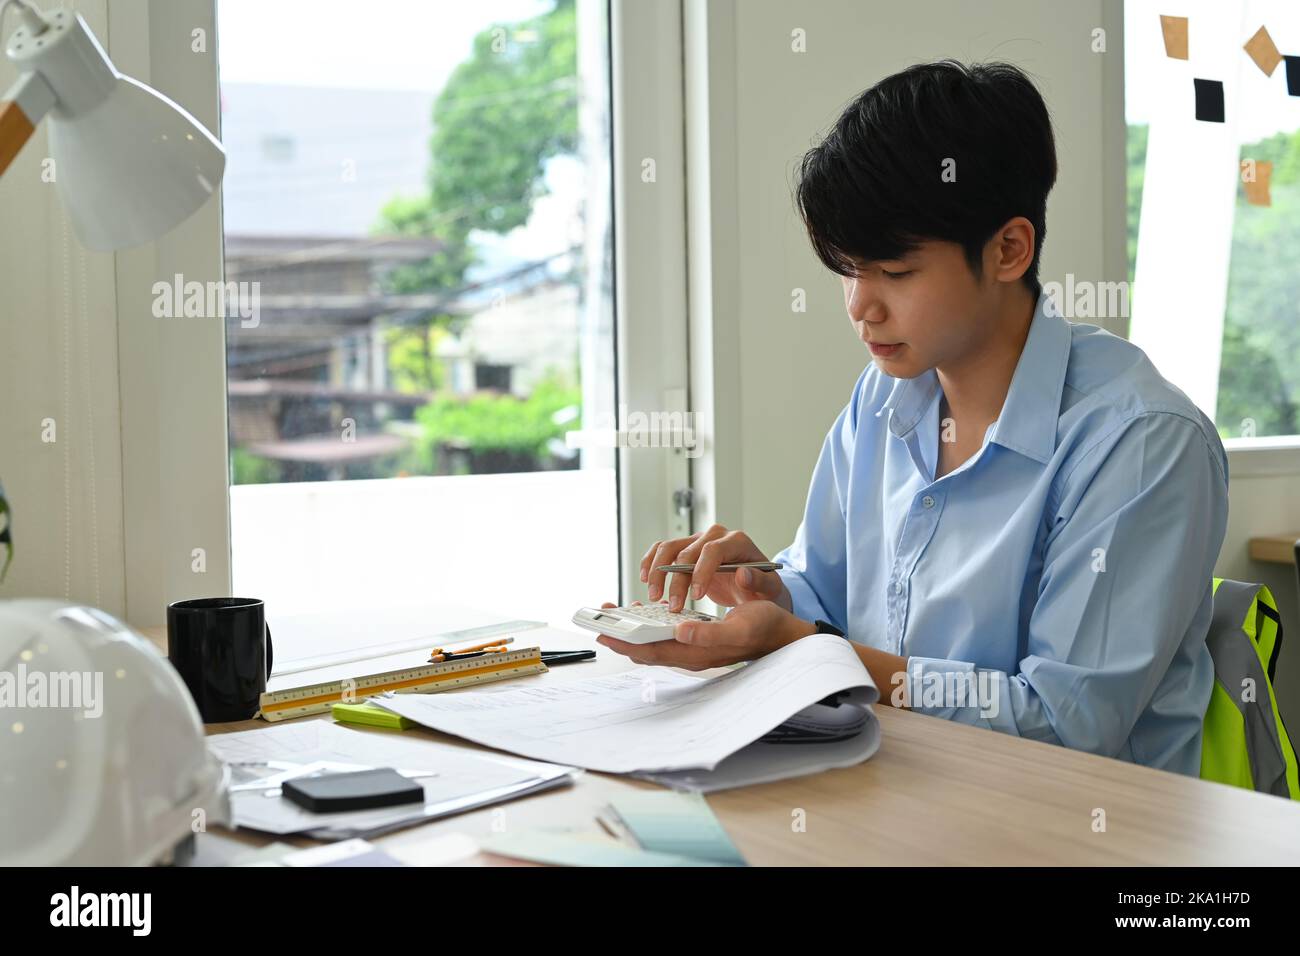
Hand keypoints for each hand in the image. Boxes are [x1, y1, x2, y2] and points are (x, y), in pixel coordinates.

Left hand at [593, 600, 815, 670]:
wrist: (782, 635)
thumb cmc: (764, 628)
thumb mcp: (739, 627)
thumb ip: (709, 634)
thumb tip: (680, 632)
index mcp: (697, 652)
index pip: (652, 651)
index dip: (626, 642)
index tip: (604, 632)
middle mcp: (691, 653)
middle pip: (646, 650)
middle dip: (622, 638)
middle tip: (599, 623)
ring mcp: (693, 649)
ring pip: (654, 644)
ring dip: (633, 633)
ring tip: (616, 618)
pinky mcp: (697, 641)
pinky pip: (665, 638)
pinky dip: (649, 628)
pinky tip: (645, 616)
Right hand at [639, 524, 791, 612]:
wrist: (756, 584)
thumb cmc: (763, 586)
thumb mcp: (770, 588)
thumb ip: (761, 581)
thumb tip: (743, 574)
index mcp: (737, 541)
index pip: (713, 550)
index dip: (701, 572)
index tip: (696, 596)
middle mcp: (715, 536)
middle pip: (687, 551)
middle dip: (677, 581)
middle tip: (673, 607)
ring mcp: (698, 540)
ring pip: (669, 548)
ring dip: (658, 571)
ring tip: (654, 596)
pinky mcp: (686, 548)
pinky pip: (663, 549)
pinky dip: (651, 561)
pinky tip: (645, 578)